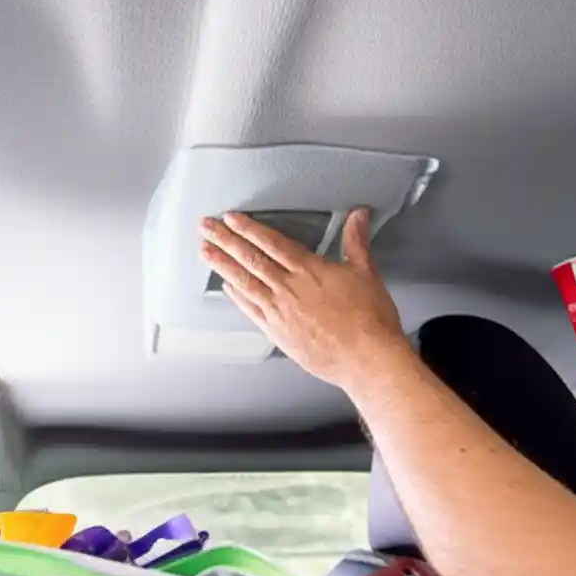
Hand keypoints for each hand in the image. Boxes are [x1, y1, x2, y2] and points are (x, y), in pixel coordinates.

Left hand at [199, 208, 412, 389]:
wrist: (367, 358)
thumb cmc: (369, 320)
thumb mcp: (366, 273)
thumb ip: (356, 242)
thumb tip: (358, 216)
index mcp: (309, 270)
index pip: (272, 242)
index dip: (249, 228)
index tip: (232, 218)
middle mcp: (289, 288)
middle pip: (250, 258)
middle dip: (225, 240)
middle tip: (206, 227)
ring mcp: (280, 311)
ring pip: (244, 282)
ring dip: (222, 264)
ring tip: (205, 252)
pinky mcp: (278, 333)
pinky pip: (250, 310)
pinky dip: (236, 296)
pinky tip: (227, 287)